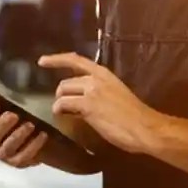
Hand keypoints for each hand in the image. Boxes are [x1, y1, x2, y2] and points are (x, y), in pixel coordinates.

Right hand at [0, 92, 47, 168]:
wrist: (31, 134)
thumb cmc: (10, 117)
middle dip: (2, 125)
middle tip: (14, 114)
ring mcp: (4, 155)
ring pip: (8, 148)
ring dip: (19, 135)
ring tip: (30, 124)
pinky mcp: (18, 162)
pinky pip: (24, 157)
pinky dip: (33, 146)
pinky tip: (42, 135)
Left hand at [39, 52, 162, 154]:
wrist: (145, 127)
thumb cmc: (134, 115)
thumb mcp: (115, 95)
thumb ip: (99, 92)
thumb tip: (82, 101)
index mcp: (104, 74)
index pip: (76, 60)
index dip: (57, 59)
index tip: (42, 61)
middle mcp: (96, 78)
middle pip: (66, 82)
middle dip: (63, 95)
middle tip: (65, 108)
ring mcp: (91, 91)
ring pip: (63, 92)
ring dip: (60, 104)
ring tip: (66, 114)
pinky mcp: (88, 105)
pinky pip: (64, 105)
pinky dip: (61, 110)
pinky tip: (65, 117)